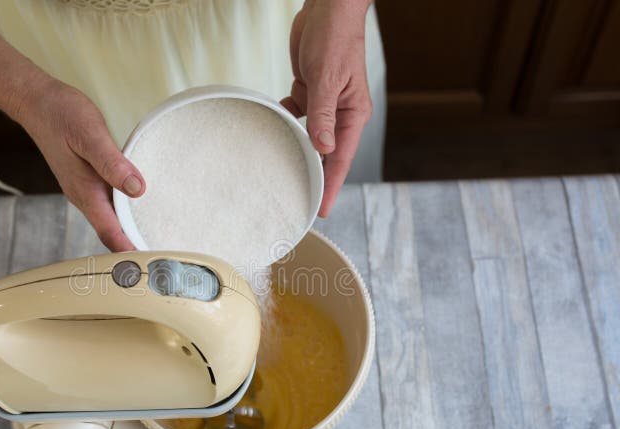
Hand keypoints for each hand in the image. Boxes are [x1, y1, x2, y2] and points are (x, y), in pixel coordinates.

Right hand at [14, 75, 144, 250]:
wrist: (37, 103)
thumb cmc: (61, 115)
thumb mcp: (89, 135)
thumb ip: (112, 163)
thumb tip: (137, 188)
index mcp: (85, 192)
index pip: (111, 234)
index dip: (130, 253)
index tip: (152, 267)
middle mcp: (85, 197)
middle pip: (113, 235)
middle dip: (135, 250)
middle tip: (165, 262)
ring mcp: (86, 190)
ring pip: (112, 221)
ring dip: (131, 232)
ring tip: (159, 243)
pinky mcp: (90, 180)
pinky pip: (111, 204)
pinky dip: (127, 213)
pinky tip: (142, 210)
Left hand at [281, 0, 371, 216]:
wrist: (327, 8)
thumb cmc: (336, 37)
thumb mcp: (328, 78)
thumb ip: (322, 114)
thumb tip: (322, 147)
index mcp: (352, 113)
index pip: (341, 157)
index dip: (331, 184)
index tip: (321, 207)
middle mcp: (340, 112)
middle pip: (327, 153)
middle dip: (315, 175)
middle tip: (300, 200)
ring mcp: (324, 103)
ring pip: (310, 136)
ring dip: (298, 150)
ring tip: (285, 174)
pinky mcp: (309, 91)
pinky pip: (297, 114)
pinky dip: (286, 119)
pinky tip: (277, 121)